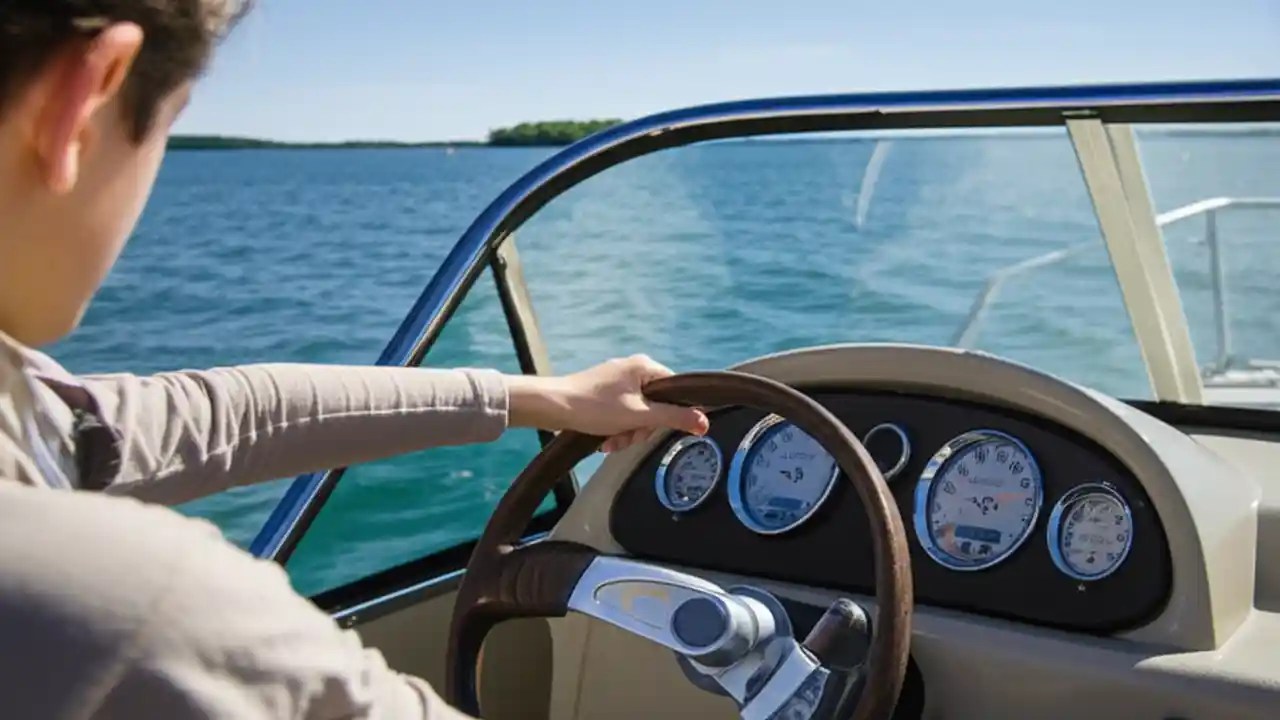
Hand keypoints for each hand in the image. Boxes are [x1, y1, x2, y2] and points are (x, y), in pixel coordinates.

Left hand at [506, 355, 708, 452]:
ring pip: (637, 413)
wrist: (551, 407)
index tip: (657, 428)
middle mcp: (632, 369)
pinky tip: (603, 440)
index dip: (672, 413)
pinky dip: (615, 429)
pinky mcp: (603, 393)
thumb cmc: (595, 407)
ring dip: (627, 433)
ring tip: (611, 441)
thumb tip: (705, 422)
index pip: (676, 389)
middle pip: (656, 405)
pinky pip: (621, 414)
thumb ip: (674, 418)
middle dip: (642, 428)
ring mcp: (616, 381)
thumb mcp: (639, 416)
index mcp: (644, 366)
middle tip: (628, 437)